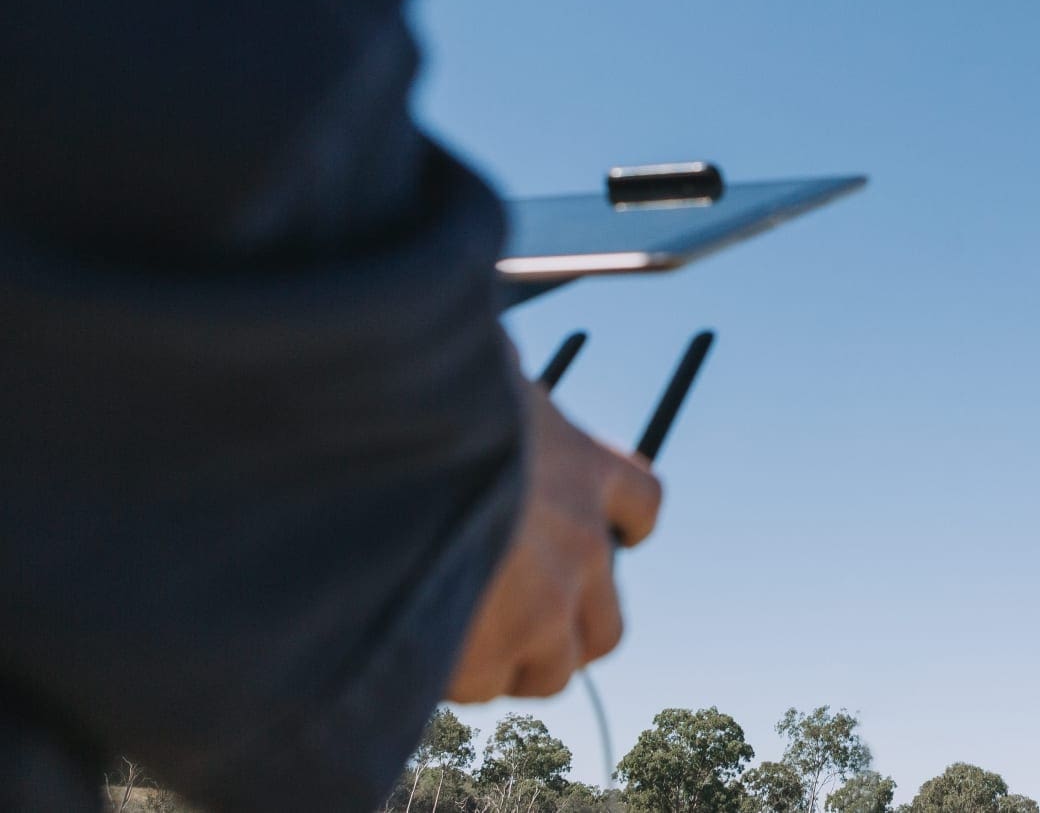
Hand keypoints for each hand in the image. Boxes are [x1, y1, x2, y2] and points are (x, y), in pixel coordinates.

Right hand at [445, 381, 661, 700]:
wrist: (390, 451)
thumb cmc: (429, 397)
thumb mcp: (483, 373)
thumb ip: (500, 391)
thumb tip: (489, 361)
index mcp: (585, 469)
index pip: (642, 506)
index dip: (621, 526)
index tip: (596, 533)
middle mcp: (581, 546)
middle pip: (608, 626)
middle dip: (567, 632)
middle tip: (516, 621)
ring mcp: (542, 605)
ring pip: (556, 670)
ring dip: (515, 664)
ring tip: (460, 644)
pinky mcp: (489, 653)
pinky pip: (482, 686)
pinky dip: (453, 677)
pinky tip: (415, 647)